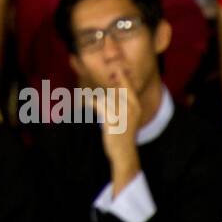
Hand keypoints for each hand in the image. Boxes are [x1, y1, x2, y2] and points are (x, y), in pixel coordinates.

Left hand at [95, 73, 143, 187]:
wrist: (124, 153)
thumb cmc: (123, 135)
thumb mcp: (128, 118)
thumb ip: (123, 105)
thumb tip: (113, 91)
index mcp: (137, 107)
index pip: (128, 86)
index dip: (122, 77)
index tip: (116, 69)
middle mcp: (131, 108)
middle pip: (114, 91)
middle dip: (103, 92)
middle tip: (94, 93)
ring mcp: (122, 114)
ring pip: (104, 98)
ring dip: (96, 100)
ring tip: (89, 103)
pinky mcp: (111, 120)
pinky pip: (98, 105)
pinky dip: (89, 103)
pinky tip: (84, 103)